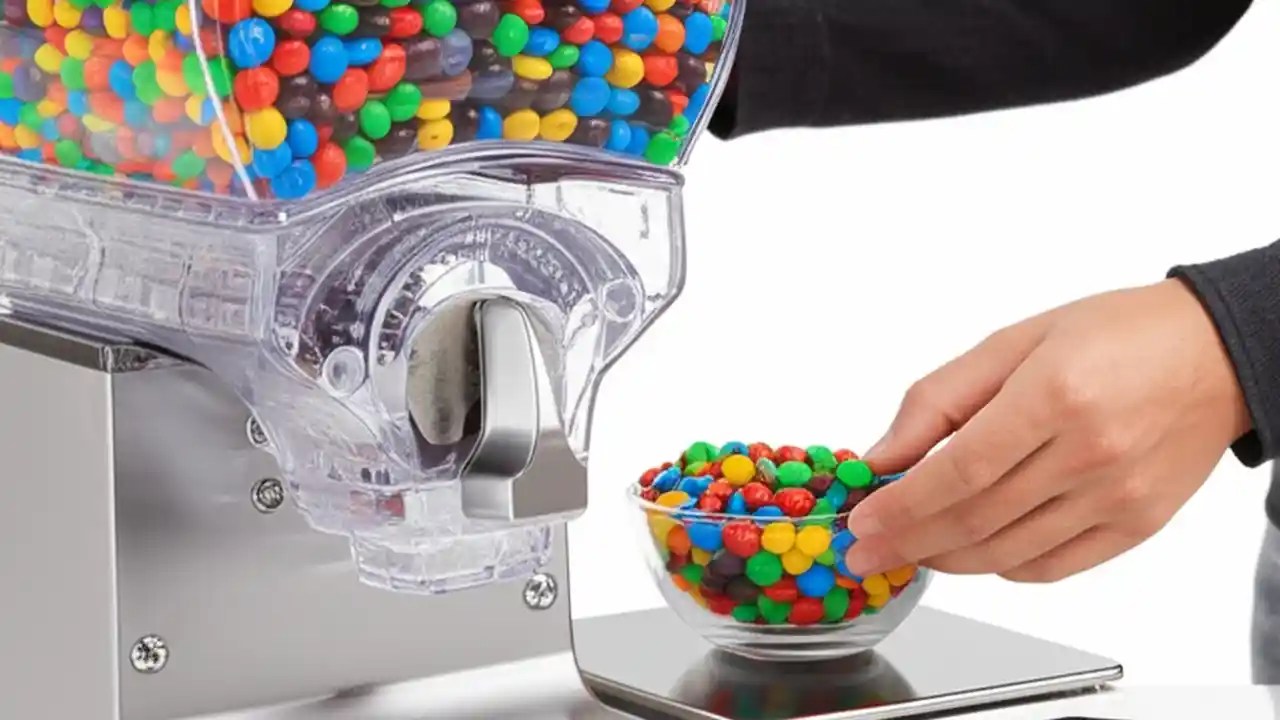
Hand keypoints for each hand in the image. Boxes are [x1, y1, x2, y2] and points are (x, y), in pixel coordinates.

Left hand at [844, 279, 1251, 581]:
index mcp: (1055, 394)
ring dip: (947, 560)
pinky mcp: (1138, 525)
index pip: (959, 470)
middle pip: (978, 519)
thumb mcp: (1013, 341)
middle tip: (867, 552)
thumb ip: (939, 400)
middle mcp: (1091, 452)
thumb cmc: (1115, 335)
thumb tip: (883, 455)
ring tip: (910, 552)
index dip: (904, 505)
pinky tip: (974, 551)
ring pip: (1009, 553)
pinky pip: (1053, 566)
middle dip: (909, 542)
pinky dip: (1002, 567)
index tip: (864, 521)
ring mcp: (1119, 496)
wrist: (1215, 353)